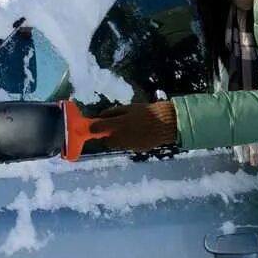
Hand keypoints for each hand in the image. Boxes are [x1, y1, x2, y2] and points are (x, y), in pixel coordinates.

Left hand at [62, 100, 178, 158]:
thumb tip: (101, 116)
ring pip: (116, 145)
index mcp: (119, 124)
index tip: (91, 126)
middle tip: (113, 128)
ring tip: (127, 131)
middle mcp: (122, 137)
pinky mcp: (137, 149)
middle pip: (106, 141)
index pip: (97, 128)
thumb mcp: (129, 107)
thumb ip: (113, 112)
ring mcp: (129, 145)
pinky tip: (137, 135)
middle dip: (107, 135)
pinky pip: (127, 146)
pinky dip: (128, 142)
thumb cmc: (147, 112)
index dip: (93, 128)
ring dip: (117, 140)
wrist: (166, 123)